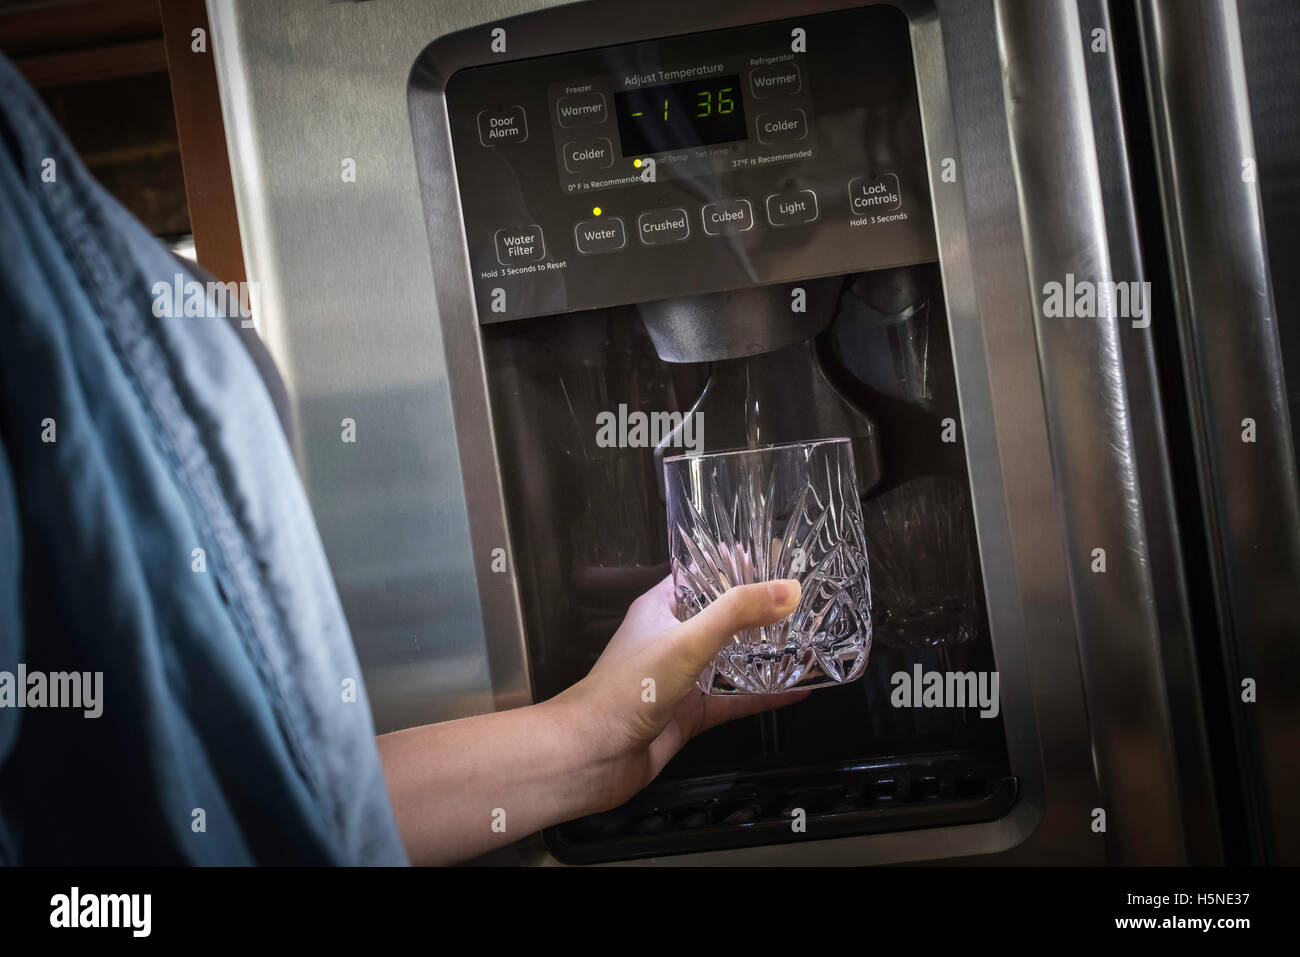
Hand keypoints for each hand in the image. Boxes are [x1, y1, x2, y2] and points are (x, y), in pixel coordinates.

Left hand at [549, 575, 808, 813]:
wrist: (593, 754)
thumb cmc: (630, 688)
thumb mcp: (688, 640)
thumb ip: (737, 613)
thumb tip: (790, 588)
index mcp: (660, 608)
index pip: (701, 574)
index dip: (737, 563)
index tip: (781, 556)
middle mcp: (670, 638)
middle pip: (720, 616)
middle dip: (759, 609)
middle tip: (806, 599)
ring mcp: (681, 678)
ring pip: (729, 660)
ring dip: (763, 652)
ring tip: (808, 639)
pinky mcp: (690, 713)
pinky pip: (733, 701)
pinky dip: (763, 697)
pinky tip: (798, 692)